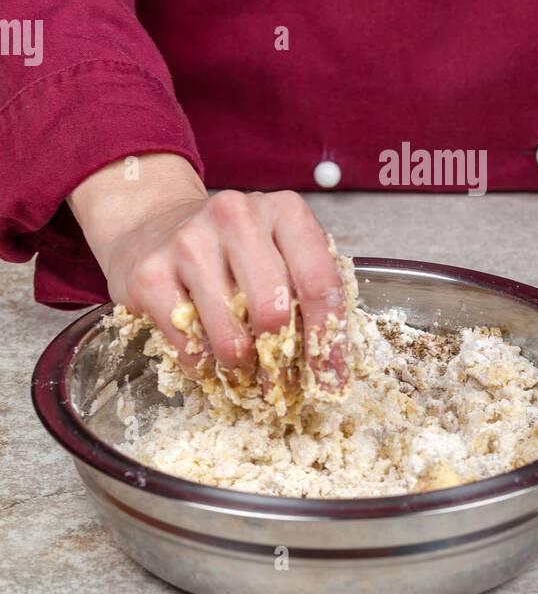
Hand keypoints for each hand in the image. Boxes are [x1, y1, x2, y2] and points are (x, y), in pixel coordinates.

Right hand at [68, 155, 345, 380]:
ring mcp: (189, 242)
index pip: (319, 282)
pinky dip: (202, 364)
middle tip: (280, 382)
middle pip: (274, 312)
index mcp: (283, 210)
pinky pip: (189, 346)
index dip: (329, 340)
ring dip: (241, 367)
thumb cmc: (229, 248)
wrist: (152, 223)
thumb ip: (305, 291)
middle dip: (281, 362)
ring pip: (231, 338)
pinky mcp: (150, 273)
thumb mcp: (277, 250)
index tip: (332, 379)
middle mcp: (237, 216)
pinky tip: (205, 350)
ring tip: (241, 364)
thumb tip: (328, 365)